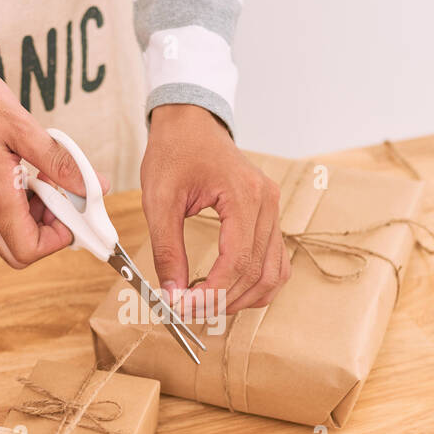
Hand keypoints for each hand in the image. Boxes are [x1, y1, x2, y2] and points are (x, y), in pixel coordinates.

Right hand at [0, 47, 107, 267]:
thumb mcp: (19, 124)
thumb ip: (57, 160)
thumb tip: (93, 186)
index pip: (29, 251)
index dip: (59, 238)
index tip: (71, 206)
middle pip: (17, 249)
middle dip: (47, 232)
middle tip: (60, 196)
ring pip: (5, 228)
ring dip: (32, 211)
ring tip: (41, 170)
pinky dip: (15, 195)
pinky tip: (21, 161)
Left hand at [141, 104, 288, 313]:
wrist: (190, 122)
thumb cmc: (174, 151)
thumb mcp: (159, 200)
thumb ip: (166, 249)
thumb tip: (171, 293)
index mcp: (245, 196)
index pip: (238, 262)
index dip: (212, 293)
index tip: (183, 307)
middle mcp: (268, 204)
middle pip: (258, 274)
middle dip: (223, 300)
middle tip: (188, 311)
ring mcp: (273, 211)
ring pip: (273, 274)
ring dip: (242, 298)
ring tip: (206, 305)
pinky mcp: (268, 216)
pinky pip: (274, 262)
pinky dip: (255, 284)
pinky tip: (227, 291)